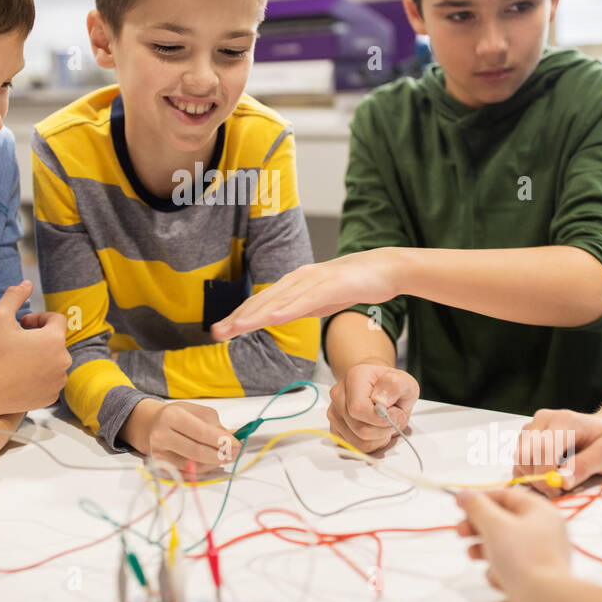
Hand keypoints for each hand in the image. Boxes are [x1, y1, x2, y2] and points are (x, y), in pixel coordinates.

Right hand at [0, 281, 71, 413]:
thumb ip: (15, 295)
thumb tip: (28, 282)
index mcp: (54, 339)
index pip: (57, 319)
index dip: (39, 318)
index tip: (22, 324)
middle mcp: (63, 360)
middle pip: (56, 341)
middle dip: (40, 338)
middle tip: (17, 341)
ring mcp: (58, 380)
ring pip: (54, 361)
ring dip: (41, 357)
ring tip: (19, 359)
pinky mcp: (51, 397)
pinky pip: (50, 380)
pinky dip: (40, 377)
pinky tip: (21, 376)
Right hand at [121, 401, 241, 472]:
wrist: (149, 424)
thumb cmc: (176, 415)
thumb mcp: (196, 411)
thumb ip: (215, 425)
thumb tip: (233, 440)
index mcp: (172, 416)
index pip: (201, 432)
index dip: (221, 441)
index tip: (237, 444)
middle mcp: (162, 435)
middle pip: (197, 452)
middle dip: (220, 455)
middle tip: (235, 454)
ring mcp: (159, 453)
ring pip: (193, 466)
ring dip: (214, 463)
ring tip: (223, 456)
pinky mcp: (159, 466)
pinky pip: (187, 472)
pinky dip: (203, 468)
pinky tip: (210, 461)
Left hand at [210, 249, 399, 340]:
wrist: (385, 268)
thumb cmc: (352, 284)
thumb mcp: (319, 301)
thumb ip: (298, 307)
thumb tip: (277, 317)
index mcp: (294, 284)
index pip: (262, 303)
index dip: (239, 316)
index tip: (220, 331)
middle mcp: (299, 278)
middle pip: (264, 301)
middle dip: (238, 317)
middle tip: (216, 332)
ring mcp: (315, 280)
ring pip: (280, 300)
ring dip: (256, 315)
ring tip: (235, 328)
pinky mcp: (332, 285)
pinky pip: (306, 300)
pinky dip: (287, 309)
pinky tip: (272, 318)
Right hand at [327, 362, 417, 452]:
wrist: (380, 389)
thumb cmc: (390, 387)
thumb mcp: (404, 381)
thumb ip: (395, 386)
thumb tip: (381, 402)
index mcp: (353, 378)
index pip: (359, 409)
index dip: (382, 419)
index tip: (396, 414)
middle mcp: (339, 395)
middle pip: (360, 429)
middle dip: (384, 430)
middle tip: (393, 419)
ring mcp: (334, 413)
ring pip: (358, 443)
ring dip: (378, 439)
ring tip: (384, 424)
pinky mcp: (335, 430)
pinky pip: (355, 449)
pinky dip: (371, 444)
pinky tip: (375, 431)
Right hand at [456, 487, 571, 601]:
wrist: (543, 601)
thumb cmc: (525, 560)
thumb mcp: (494, 524)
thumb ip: (476, 506)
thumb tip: (464, 494)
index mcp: (540, 512)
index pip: (506, 496)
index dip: (481, 498)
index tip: (462, 503)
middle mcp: (543, 532)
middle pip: (502, 521)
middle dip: (478, 526)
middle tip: (461, 531)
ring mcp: (539, 555)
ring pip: (503, 545)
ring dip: (483, 549)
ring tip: (472, 554)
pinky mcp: (533, 576)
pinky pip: (509, 567)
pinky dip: (498, 570)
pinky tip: (497, 576)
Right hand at [513, 409, 601, 495]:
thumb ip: (584, 467)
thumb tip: (561, 482)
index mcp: (564, 421)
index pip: (543, 448)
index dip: (544, 474)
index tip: (556, 491)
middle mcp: (543, 420)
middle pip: (525, 454)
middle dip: (537, 478)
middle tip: (556, 491)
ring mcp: (533, 427)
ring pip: (519, 459)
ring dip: (532, 477)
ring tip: (555, 483)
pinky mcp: (527, 437)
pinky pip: (519, 460)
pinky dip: (529, 474)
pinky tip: (547, 476)